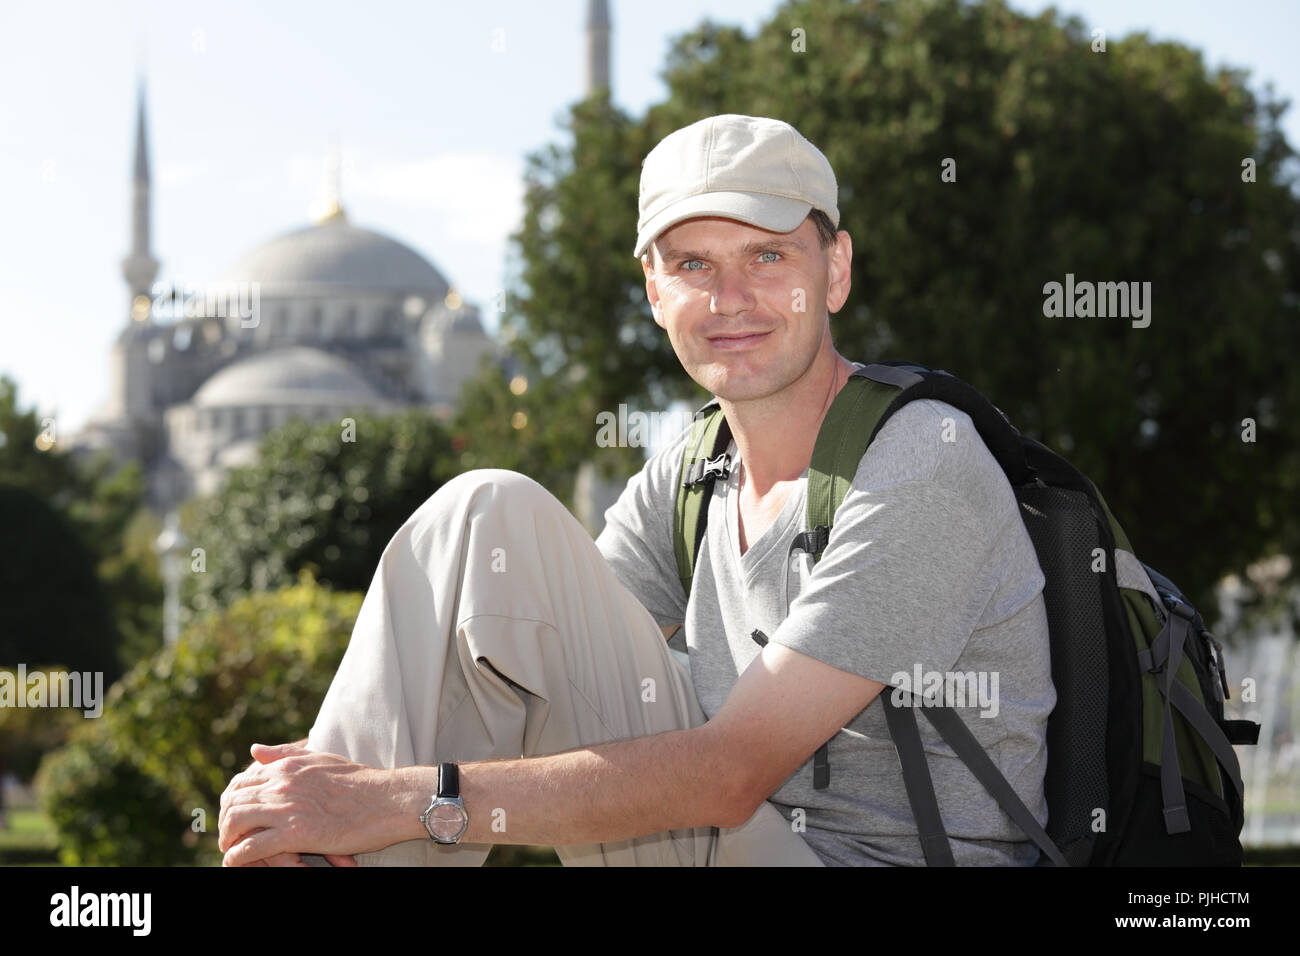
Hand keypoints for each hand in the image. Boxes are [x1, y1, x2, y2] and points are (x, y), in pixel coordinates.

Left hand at [219, 742, 384, 866]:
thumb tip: (254, 749)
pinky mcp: (295, 833)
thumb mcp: (321, 758)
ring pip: (235, 822)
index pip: (242, 781)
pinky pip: (251, 848)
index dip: (230, 800)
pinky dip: (237, 857)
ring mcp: (287, 808)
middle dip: (224, 821)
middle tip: (228, 836)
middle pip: (233, 801)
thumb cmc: (361, 782)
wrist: (388, 800)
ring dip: (227, 839)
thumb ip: (286, 754)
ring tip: (230, 849)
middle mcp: (282, 783)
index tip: (232, 814)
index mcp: (288, 765)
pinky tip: (237, 862)